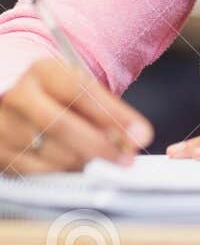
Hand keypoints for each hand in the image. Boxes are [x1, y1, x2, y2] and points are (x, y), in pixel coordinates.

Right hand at [0, 58, 152, 176]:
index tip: (141, 134)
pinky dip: (66, 173)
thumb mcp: (77, 87)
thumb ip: (105, 109)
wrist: (16, 98)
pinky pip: (38, 172)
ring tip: (106, 163)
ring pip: (50, 153)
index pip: (81, 92)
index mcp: (42, 71)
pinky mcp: (0, 153)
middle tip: (126, 159)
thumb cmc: (56, 94)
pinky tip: (81, 168)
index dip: (113, 115)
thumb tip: (135, 138)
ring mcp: (4, 126)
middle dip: (100, 146)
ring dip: (85, 162)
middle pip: (61, 125)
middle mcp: (17, 96)